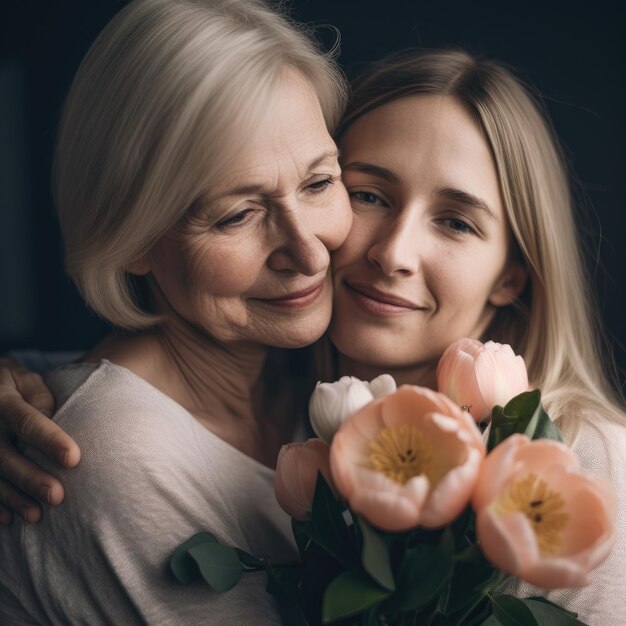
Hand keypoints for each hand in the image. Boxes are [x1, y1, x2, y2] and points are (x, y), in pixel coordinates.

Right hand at [0, 358, 80, 523]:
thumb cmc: (14, 384)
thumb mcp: (27, 381)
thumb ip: (41, 399)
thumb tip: (55, 421)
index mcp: (2, 400)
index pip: (27, 422)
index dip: (50, 441)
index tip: (74, 458)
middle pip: (6, 455)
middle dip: (31, 478)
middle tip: (57, 496)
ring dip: (14, 498)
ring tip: (37, 516)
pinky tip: (9, 520)